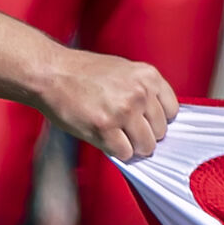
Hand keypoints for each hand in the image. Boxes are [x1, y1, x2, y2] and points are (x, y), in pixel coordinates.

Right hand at [36, 49, 175, 160]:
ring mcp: (123, 111)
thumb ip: (144, 91)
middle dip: (144, 135)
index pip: (173, 112)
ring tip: (116, 135)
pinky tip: (105, 138)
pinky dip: (116, 152)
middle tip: (125, 130)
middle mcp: (139, 93)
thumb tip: (159, 121)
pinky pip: (125, 154)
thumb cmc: (83, 73)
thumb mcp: (124, 71)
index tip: (145, 122)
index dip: (157, 120)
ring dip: (132, 147)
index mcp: (148, 76)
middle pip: (160, 132)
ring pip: (146, 146)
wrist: (50, 73)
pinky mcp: (105, 128)